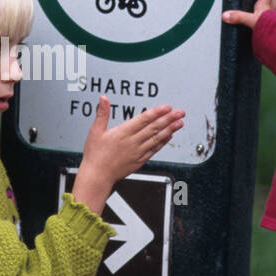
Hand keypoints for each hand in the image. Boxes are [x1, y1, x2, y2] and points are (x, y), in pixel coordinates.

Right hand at [72, 97, 185, 214]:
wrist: (98, 176)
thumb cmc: (96, 155)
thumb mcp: (95, 131)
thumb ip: (102, 113)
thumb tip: (104, 99)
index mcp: (122, 133)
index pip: (143, 119)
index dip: (157, 112)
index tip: (167, 107)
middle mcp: (132, 142)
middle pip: (154, 128)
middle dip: (168, 119)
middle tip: (179, 112)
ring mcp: (138, 152)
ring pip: (157, 139)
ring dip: (170, 130)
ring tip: (179, 123)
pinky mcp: (140, 161)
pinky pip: (154, 150)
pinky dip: (163, 142)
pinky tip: (170, 136)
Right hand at [222, 0, 275, 29]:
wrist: (275, 40)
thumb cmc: (266, 28)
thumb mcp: (249, 20)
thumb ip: (237, 17)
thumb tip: (225, 15)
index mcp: (266, 4)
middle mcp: (269, 9)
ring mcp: (271, 17)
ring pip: (271, 6)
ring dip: (268, 2)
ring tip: (259, 1)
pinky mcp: (269, 25)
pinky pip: (267, 17)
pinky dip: (263, 15)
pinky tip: (257, 18)